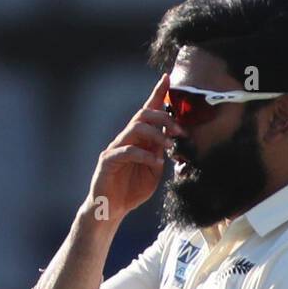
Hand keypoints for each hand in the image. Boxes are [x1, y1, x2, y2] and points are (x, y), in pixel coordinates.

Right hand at [84, 73, 185, 222]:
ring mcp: (115, 149)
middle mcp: (125, 139)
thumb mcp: (153, 171)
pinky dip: (144, 154)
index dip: (156, 93)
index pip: (147, 111)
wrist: (111, 210)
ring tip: (169, 148)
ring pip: (135, 128)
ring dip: (156, 135)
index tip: (167, 77)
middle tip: (180, 132)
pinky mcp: (107, 162)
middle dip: (164, 118)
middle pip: (143, 115)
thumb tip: (174, 139)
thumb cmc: (131, 190)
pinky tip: (156, 162)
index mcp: (137, 140)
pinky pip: (126, 151)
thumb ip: (160, 154)